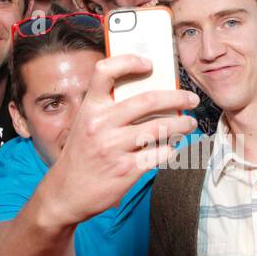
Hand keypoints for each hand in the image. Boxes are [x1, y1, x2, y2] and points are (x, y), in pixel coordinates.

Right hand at [42, 55, 197, 224]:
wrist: (65, 194)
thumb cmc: (80, 156)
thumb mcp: (85, 125)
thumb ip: (108, 109)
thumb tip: (150, 96)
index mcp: (89, 108)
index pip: (105, 71)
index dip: (129, 61)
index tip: (149, 64)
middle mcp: (101, 125)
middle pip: (148, 100)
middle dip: (177, 97)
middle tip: (191, 99)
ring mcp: (114, 148)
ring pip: (160, 128)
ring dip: (181, 124)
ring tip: (189, 124)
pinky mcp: (126, 170)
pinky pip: (159, 154)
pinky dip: (171, 149)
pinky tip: (172, 147)